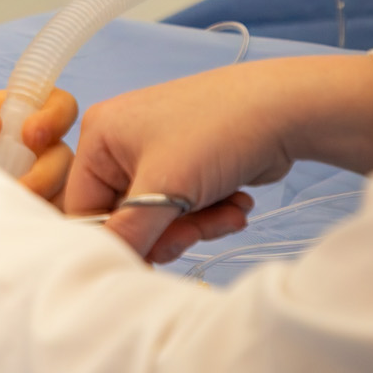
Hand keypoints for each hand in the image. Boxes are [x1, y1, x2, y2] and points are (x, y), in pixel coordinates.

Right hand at [65, 54, 372, 262]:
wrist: (286, 109)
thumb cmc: (218, 131)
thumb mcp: (165, 189)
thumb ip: (130, 234)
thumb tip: (109, 264)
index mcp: (99, 136)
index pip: (85, 207)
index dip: (115, 238)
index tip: (148, 257)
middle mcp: (121, 142)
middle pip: (126, 215)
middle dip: (168, 230)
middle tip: (197, 230)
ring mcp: (156, 151)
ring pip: (160, 216)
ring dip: (196, 224)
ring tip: (230, 212)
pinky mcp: (188, 163)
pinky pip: (185, 206)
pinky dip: (211, 212)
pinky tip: (237, 203)